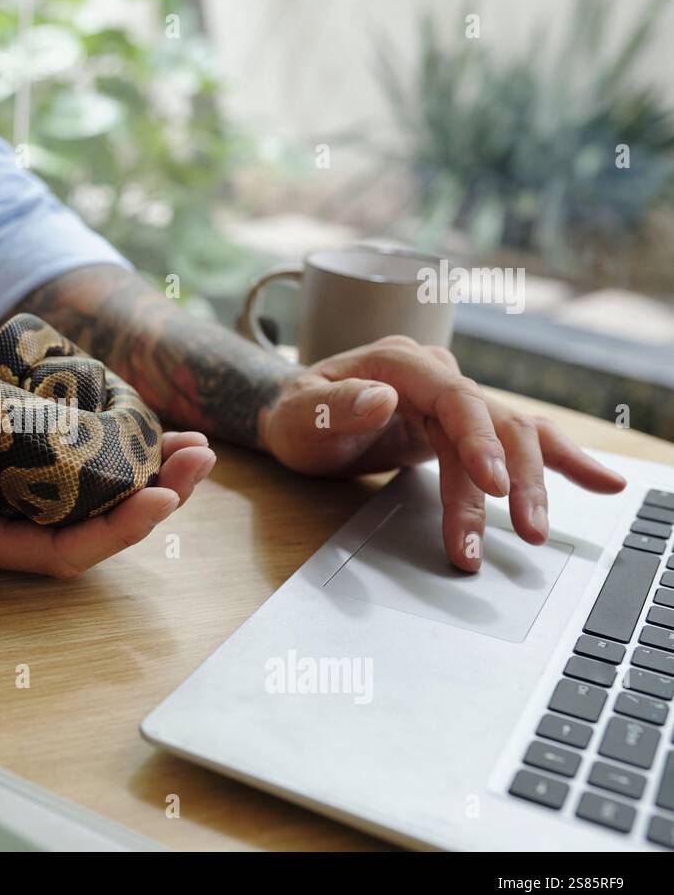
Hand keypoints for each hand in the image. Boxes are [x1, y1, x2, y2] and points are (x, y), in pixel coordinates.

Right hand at [0, 394, 215, 576]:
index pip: (64, 550)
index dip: (118, 530)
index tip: (162, 498)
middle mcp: (8, 522)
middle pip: (96, 524)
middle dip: (155, 497)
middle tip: (200, 459)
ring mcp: (15, 493)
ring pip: (94, 495)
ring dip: (146, 470)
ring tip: (192, 443)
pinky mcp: (17, 459)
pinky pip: (76, 462)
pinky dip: (113, 443)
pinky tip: (142, 420)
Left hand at [257, 335, 626, 571]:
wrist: (296, 417)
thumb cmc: (294, 415)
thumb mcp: (297, 414)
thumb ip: (332, 407)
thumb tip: (381, 398)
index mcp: (399, 363)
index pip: (454, 398)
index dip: (479, 441)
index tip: (493, 484)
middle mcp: (435, 376)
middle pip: (493, 422)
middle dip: (512, 480)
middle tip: (521, 530)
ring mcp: (452, 401)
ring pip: (513, 436)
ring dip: (533, 485)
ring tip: (539, 531)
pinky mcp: (461, 429)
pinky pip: (514, 443)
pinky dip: (557, 462)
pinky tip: (600, 481)